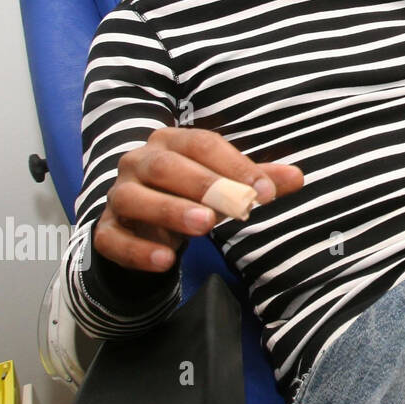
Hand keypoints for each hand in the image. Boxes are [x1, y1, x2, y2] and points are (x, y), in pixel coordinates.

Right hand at [93, 128, 303, 271]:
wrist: (143, 223)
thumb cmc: (190, 193)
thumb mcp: (225, 184)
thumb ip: (258, 180)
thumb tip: (298, 177)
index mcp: (171, 142)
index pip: (202, 144)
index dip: (235, 166)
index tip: (267, 192)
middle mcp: (138, 162)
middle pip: (165, 166)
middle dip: (200, 184)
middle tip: (232, 206)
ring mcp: (118, 195)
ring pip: (135, 199)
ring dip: (169, 211)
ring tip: (204, 226)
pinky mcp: (106, 230)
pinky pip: (113, 239)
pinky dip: (138, 251)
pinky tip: (165, 261)